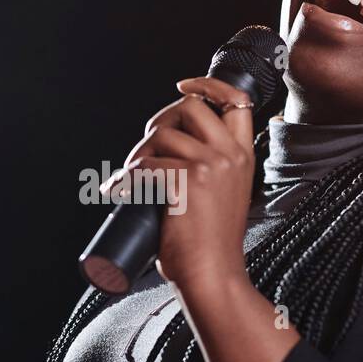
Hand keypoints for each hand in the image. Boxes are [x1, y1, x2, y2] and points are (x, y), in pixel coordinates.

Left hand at [102, 76, 255, 289]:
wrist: (212, 276)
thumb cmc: (210, 246)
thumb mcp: (223, 195)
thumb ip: (209, 169)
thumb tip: (167, 151)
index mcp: (243, 155)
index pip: (236, 100)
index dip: (207, 86)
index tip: (183, 87)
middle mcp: (231, 154)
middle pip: (191, 106)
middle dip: (160, 120)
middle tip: (146, 149)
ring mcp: (211, 165)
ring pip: (162, 134)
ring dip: (138, 153)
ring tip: (131, 179)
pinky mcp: (186, 180)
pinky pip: (146, 163)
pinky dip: (125, 178)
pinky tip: (119, 192)